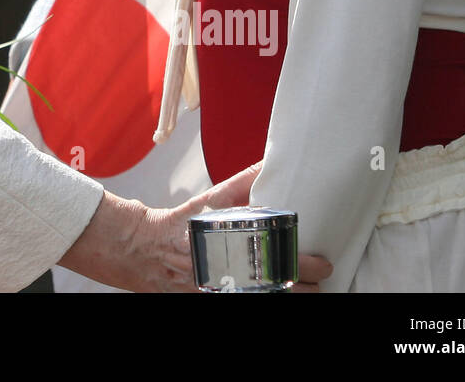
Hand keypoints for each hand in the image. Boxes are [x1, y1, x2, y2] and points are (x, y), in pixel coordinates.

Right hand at [60, 163, 332, 291]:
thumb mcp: (208, 202)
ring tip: (310, 291)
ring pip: (261, 297)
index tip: (322, 262)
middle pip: (271, 284)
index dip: (299, 264)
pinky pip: (242, 301)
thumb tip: (267, 164)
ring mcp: (215, 289)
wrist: (141, 249)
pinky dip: (264, 298)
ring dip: (288, 295)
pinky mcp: (209, 298)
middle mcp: (221, 269)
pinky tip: (278, 295)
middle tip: (322, 277)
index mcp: (222, 241)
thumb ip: (239, 186)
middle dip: (301, 284)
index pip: (271, 256)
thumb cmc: (178, 223)